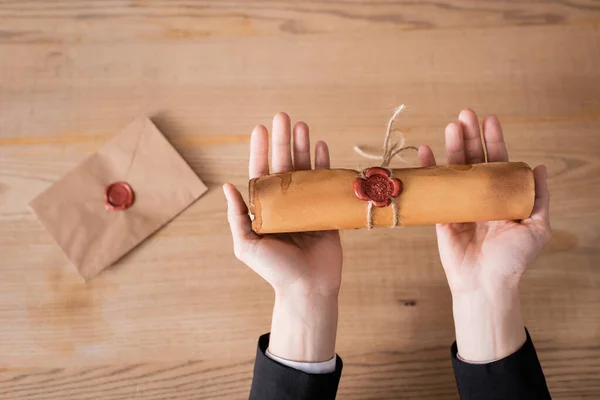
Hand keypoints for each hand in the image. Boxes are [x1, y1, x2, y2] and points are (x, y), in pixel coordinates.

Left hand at [223, 112, 342, 361]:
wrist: (307, 288)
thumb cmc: (274, 270)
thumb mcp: (247, 245)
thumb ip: (238, 216)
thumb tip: (227, 186)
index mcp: (265, 208)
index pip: (261, 173)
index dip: (260, 151)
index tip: (260, 129)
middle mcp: (285, 203)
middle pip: (283, 165)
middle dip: (282, 140)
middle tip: (283, 117)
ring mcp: (306, 205)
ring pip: (304, 169)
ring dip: (303, 147)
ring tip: (302, 125)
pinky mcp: (326, 210)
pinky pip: (325, 182)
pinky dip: (324, 164)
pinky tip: (322, 146)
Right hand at [418, 109, 550, 361]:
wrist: (487, 284)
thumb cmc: (513, 260)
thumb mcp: (537, 228)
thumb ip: (538, 198)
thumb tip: (540, 167)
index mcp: (501, 195)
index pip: (498, 161)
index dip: (494, 140)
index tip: (490, 120)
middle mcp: (480, 195)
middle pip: (474, 159)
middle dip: (470, 136)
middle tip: (464, 114)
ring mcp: (459, 203)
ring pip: (454, 169)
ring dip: (452, 147)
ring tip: (451, 126)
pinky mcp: (441, 214)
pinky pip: (434, 188)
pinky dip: (428, 170)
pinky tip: (426, 152)